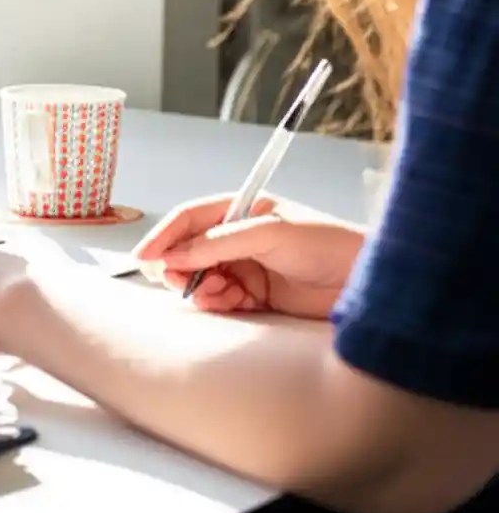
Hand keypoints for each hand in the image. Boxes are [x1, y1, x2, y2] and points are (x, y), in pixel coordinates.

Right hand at [132, 195, 364, 318]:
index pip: (190, 218)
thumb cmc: (328, 244)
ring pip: (201, 277)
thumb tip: (175, 254)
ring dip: (198, 286)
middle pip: (189, 250)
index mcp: (242, 210)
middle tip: (176, 280)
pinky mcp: (256, 297)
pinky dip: (215, 302)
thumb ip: (220, 242)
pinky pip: (220, 300)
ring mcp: (247, 267)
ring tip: (213, 292)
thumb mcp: (270, 233)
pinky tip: (226, 302)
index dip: (165, 235)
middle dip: (178, 265)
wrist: (368, 282)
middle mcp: (239, 238)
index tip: (145, 255)